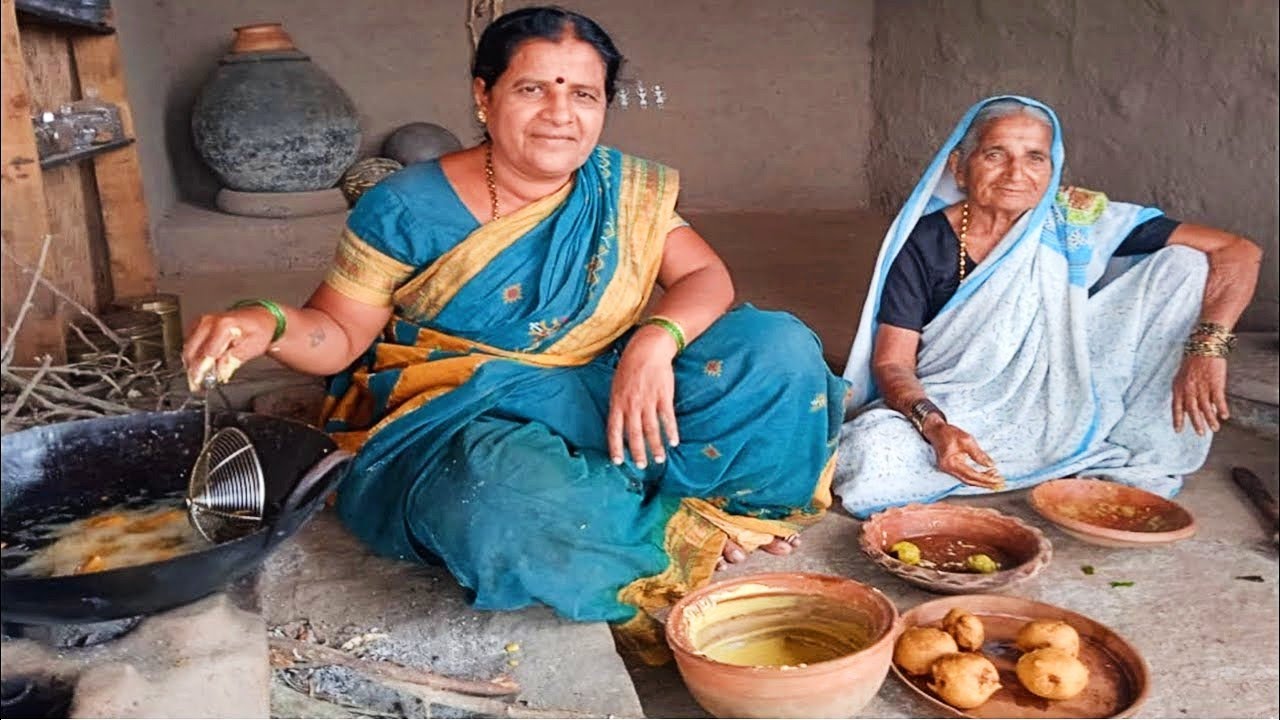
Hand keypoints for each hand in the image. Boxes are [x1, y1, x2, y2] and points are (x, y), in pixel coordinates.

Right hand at [182, 307, 276, 391]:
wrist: (258, 317)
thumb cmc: (259, 330)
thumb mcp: (253, 347)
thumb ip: (234, 359)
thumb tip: (220, 371)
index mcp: (224, 326)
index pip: (207, 353)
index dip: (203, 370)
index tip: (200, 383)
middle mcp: (209, 321)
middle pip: (192, 350)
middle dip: (192, 370)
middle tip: (195, 385)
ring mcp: (202, 322)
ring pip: (188, 347)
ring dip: (190, 364)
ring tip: (196, 378)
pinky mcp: (199, 325)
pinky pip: (190, 343)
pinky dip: (192, 356)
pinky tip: (199, 366)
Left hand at [607, 325, 679, 467]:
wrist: (647, 349)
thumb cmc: (630, 367)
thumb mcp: (617, 386)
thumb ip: (618, 406)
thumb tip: (620, 426)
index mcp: (617, 403)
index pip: (614, 430)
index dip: (615, 447)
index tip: (618, 461)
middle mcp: (631, 404)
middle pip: (634, 434)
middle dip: (638, 452)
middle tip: (642, 465)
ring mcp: (648, 401)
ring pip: (651, 429)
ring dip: (656, 446)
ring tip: (659, 459)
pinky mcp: (663, 396)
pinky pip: (667, 417)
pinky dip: (670, 431)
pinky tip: (673, 442)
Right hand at [923, 419, 1004, 488]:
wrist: (935, 430)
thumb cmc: (949, 433)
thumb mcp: (966, 440)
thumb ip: (978, 454)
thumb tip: (991, 465)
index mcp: (950, 463)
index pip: (971, 475)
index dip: (985, 479)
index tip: (998, 479)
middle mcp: (948, 470)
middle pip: (969, 481)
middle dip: (985, 483)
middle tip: (1000, 483)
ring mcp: (948, 470)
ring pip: (968, 479)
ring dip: (982, 480)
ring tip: (996, 477)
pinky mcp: (951, 468)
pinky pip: (965, 475)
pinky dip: (976, 476)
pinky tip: (986, 473)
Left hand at [1172, 355, 1227, 434]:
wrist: (1203, 345)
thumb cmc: (1192, 359)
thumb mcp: (1182, 375)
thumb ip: (1184, 390)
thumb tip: (1189, 405)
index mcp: (1178, 387)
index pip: (1176, 407)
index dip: (1177, 419)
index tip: (1178, 430)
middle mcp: (1189, 389)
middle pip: (1192, 410)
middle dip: (1196, 423)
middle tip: (1200, 433)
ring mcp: (1202, 387)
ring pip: (1206, 408)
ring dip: (1211, 419)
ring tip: (1215, 428)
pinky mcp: (1215, 383)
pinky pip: (1218, 399)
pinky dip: (1221, 408)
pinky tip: (1224, 416)